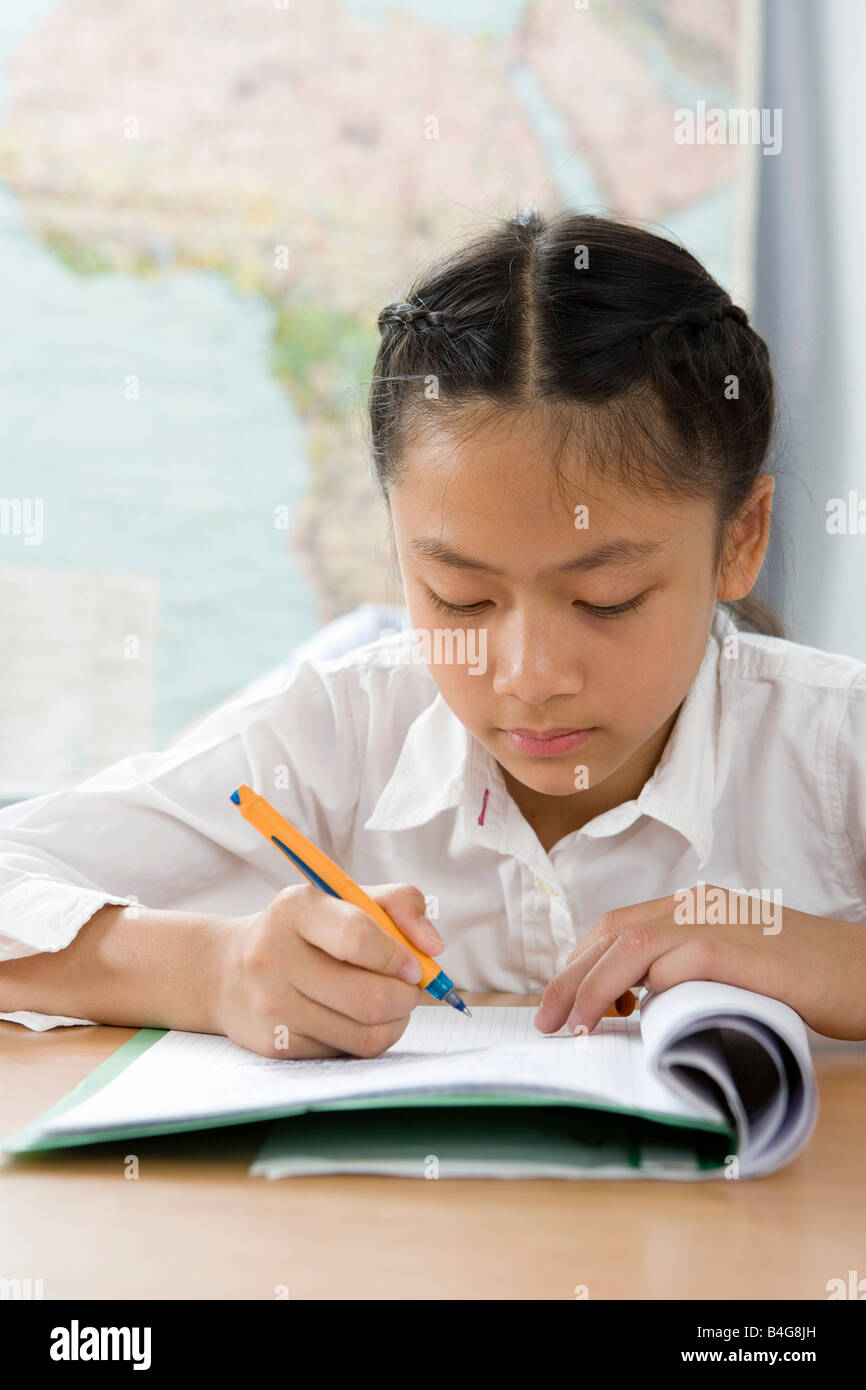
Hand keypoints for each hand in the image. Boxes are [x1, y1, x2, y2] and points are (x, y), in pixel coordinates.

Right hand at [216, 881, 442, 1057]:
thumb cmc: (304, 930)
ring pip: (364, 1034)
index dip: (398, 957)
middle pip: (368, 998)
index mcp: (294, 908)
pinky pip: (346, 1053)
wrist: (228, 970)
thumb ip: (399, 904)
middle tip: (411, 989)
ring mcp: (270, 1006)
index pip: (358, 937)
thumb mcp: (345, 898)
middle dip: (407, 998)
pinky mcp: (275, 1045)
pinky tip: (359, 1019)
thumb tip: (433, 946)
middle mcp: (273, 956)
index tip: (414, 964)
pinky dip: (368, 1038)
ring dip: (395, 1022)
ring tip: (391, 1004)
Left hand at [534, 886, 865, 1040]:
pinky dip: (645, 988)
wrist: (864, 971)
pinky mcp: (738, 950)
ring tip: (575, 1025)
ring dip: (593, 987)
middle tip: (548, 1020)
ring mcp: (717, 924)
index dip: (579, 961)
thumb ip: (687, 970)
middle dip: (570, 977)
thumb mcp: (732, 966)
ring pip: (631, 945)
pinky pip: (676, 962)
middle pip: (612, 933)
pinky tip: (630, 1016)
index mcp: (693, 907)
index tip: (560, 999)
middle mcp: (698, 907)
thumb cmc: (803, 976)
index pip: (617, 926)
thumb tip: (639, 1002)